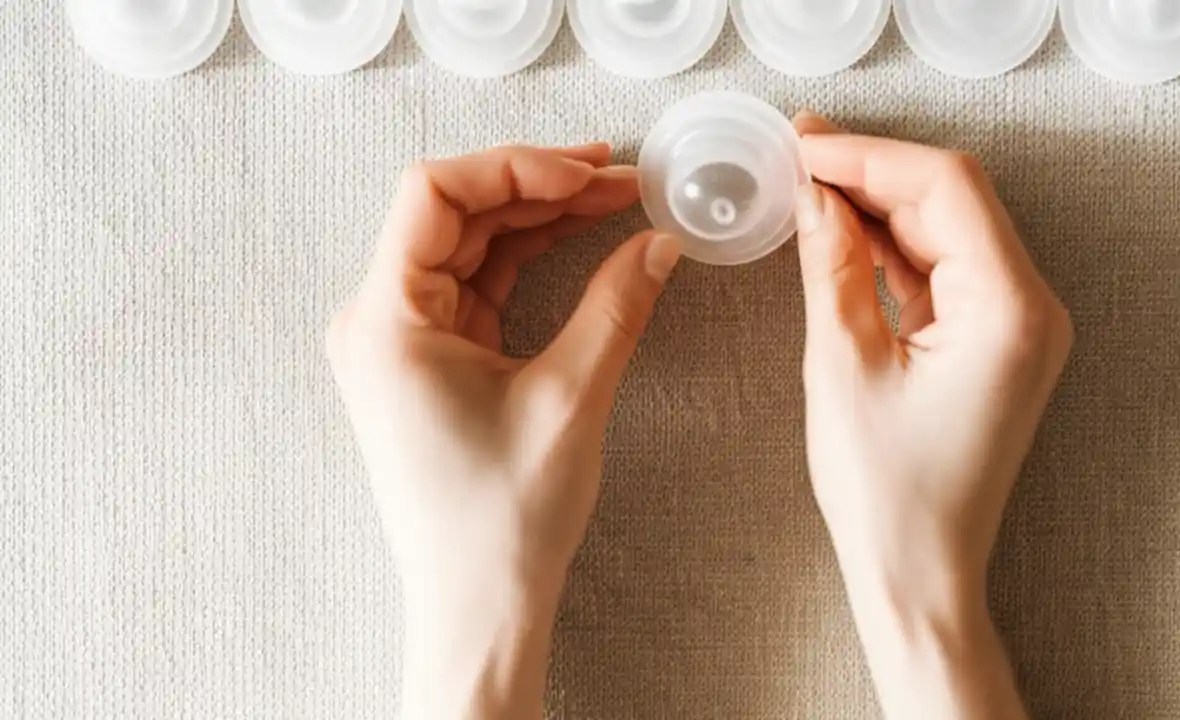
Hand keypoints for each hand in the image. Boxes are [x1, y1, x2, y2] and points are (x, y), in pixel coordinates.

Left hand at [326, 144, 681, 719]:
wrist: (478, 603)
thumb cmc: (500, 521)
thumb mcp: (571, 398)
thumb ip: (616, 306)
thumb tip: (658, 243)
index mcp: (386, 320)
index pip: (434, 194)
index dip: (514, 167)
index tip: (586, 170)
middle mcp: (379, 320)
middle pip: (455, 213)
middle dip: (538, 187)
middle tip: (617, 180)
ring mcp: (402, 340)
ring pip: (470, 246)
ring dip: (539, 221)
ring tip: (614, 204)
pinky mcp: (430, 359)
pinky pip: (478, 285)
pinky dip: (529, 262)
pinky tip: (583, 244)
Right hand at [792, 113, 1072, 718]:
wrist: (918, 571)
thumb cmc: (887, 492)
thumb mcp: (843, 364)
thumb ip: (832, 265)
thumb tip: (812, 196)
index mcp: (1011, 310)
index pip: (946, 189)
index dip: (868, 156)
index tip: (805, 145)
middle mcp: (1030, 308)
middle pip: (951, 200)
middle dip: (872, 172)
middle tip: (798, 154)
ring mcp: (1014, 325)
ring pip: (945, 230)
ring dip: (878, 205)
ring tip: (808, 184)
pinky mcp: (990, 342)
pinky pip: (941, 270)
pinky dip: (891, 248)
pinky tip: (839, 230)